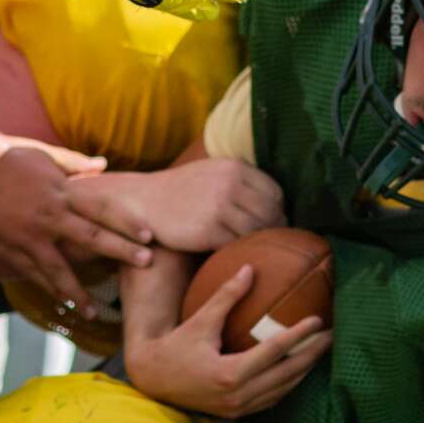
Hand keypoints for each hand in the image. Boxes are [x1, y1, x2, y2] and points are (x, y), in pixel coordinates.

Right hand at [0, 137, 153, 314]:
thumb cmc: (7, 156)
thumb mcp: (45, 155)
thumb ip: (77, 164)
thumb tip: (104, 165)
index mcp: (60, 191)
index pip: (102, 208)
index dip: (127, 222)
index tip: (149, 236)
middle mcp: (48, 216)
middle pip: (91, 238)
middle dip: (120, 251)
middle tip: (147, 263)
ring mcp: (28, 236)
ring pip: (58, 269)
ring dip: (78, 292)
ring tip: (95, 312)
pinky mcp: (9, 249)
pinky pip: (32, 275)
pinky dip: (48, 291)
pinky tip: (63, 305)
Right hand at [91, 160, 285, 252]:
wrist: (145, 201)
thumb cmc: (183, 191)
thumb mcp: (213, 173)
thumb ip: (241, 180)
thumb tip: (278, 203)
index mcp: (235, 168)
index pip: (275, 194)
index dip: (277, 211)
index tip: (271, 224)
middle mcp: (229, 184)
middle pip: (270, 214)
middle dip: (274, 231)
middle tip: (270, 243)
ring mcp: (218, 207)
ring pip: (257, 231)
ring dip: (259, 244)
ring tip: (255, 251)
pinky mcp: (207, 231)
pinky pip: (236, 245)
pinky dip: (240, 252)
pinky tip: (236, 254)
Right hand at [125, 264, 330, 417]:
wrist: (152, 380)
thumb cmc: (175, 347)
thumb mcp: (200, 320)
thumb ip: (226, 296)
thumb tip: (250, 269)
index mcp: (230, 373)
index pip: (275, 351)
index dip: (300, 334)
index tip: (319, 320)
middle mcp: (238, 395)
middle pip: (287, 374)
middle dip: (313, 354)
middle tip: (333, 335)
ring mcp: (238, 408)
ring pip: (283, 390)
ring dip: (305, 370)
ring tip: (321, 350)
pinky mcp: (237, 412)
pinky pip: (271, 399)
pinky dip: (288, 383)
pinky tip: (299, 369)